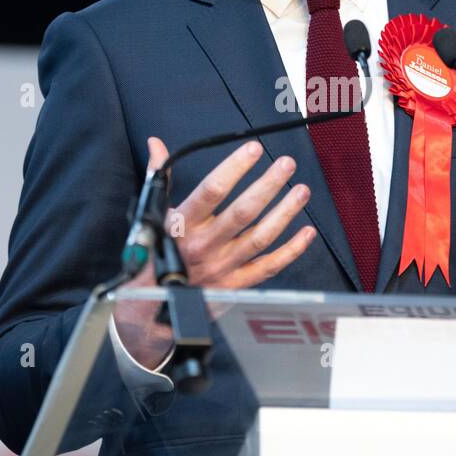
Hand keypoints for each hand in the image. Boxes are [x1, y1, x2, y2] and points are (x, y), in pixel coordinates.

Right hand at [112, 135, 315, 366]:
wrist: (148, 310)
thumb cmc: (152, 256)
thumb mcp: (152, 218)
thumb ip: (159, 179)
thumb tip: (157, 144)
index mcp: (181, 225)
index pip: (211, 190)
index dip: (234, 168)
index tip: (252, 148)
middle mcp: (203, 246)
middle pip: (242, 212)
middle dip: (268, 185)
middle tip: (286, 164)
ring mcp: (221, 268)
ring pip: (261, 237)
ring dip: (285, 212)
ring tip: (302, 190)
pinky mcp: (234, 287)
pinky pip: (268, 267)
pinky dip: (291, 250)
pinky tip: (307, 232)